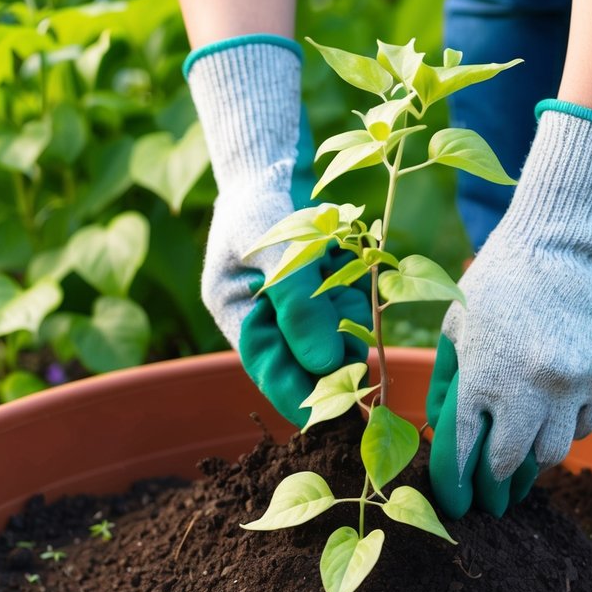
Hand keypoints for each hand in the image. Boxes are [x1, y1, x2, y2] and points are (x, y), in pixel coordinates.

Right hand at [202, 188, 370, 427]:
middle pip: (308, 359)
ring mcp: (300, 306)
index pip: (268, 367)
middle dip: (333, 354)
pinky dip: (355, 291)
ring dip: (347, 314)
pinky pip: (352, 308)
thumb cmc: (260, 206)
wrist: (273, 170)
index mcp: (236, 314)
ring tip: (337, 269)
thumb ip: (297, 304)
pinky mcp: (328, 292)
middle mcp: (268, 318)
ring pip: (338, 336)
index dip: (296, 395)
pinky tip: (344, 261)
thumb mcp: (274, 248)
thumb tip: (324, 363)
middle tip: (355, 348)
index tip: (323, 421)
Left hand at [425, 106, 591, 517]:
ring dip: (542, 444)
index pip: (467, 454)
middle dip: (504, 476)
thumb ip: (449, 384)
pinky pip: (590, 418)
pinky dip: (574, 417)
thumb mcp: (457, 328)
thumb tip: (445, 435)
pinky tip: (562, 395)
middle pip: (519, 462)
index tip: (463, 503)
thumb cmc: (497, 282)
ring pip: (561, 447)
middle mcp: (531, 387)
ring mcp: (576, 382)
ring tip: (532, 427)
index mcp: (483, 376)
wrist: (560, 240)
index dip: (461, 485)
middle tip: (500, 480)